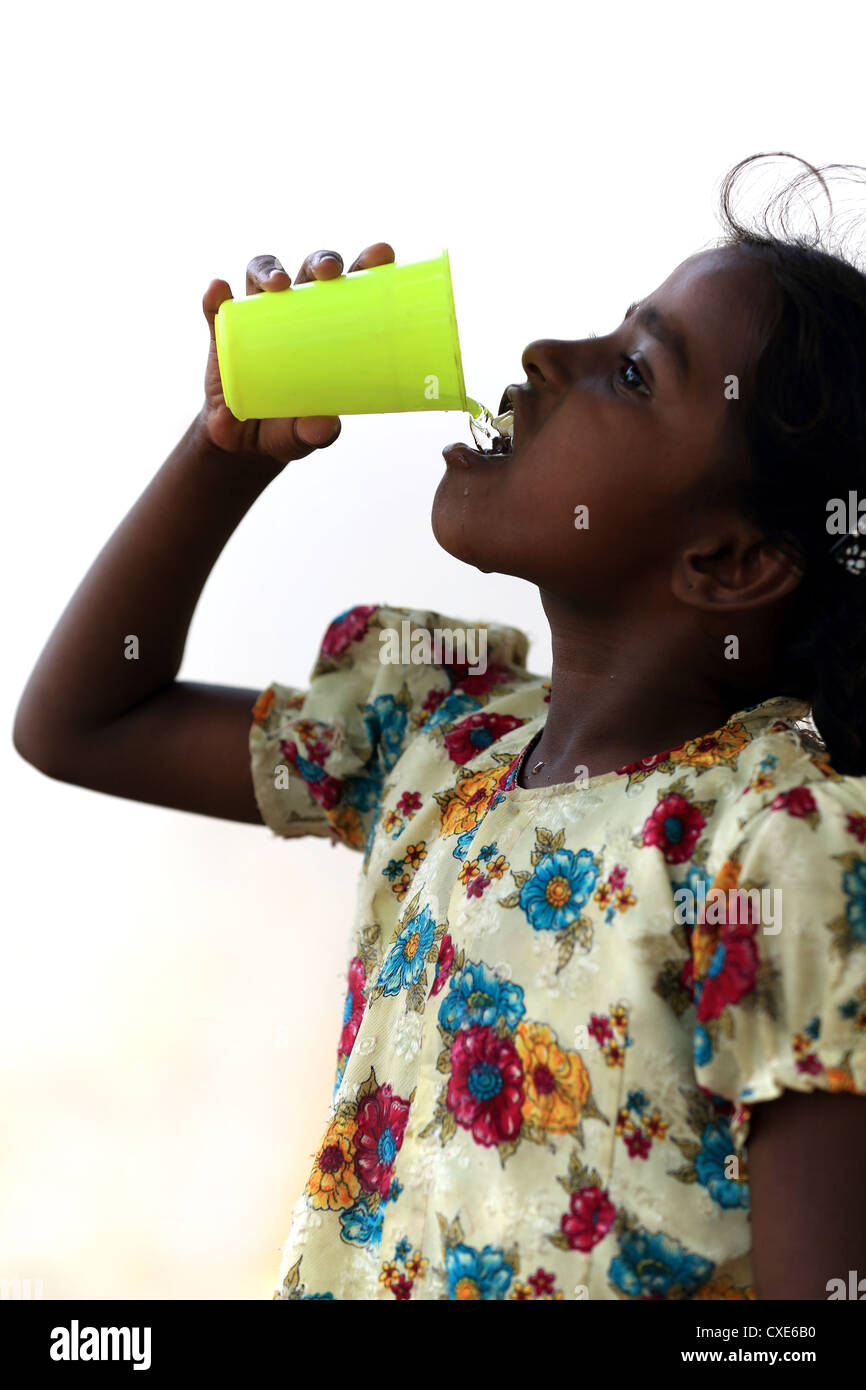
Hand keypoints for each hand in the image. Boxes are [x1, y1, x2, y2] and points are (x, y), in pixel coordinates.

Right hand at [197, 243, 395, 466]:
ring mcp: (254, 319)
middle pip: (307, 270)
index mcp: (327, 325)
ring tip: (276, 285)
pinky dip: (215, 296)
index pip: (349, 287)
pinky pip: (215, 309)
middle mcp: (293, 312)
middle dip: (320, 261)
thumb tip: (325, 426)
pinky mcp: (221, 334)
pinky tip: (219, 291)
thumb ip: (316, 433)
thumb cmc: (290, 427)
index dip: (365, 264)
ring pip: (260, 275)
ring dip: (268, 270)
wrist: (244, 444)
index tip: (381, 253)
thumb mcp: (307, 435)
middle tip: (330, 272)